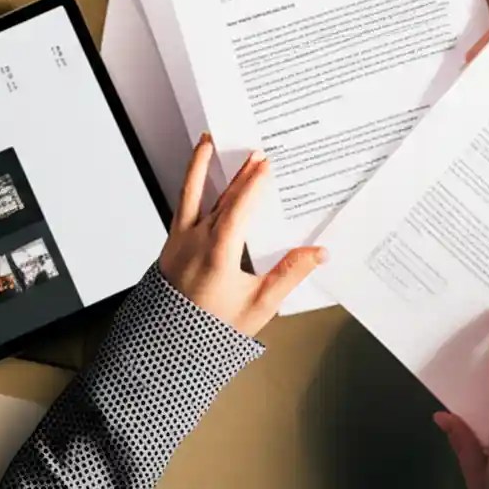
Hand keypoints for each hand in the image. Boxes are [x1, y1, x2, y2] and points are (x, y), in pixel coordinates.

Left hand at [159, 134, 324, 336]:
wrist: (173, 345)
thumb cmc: (215, 328)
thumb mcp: (259, 305)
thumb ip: (289, 275)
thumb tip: (318, 253)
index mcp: (217, 255)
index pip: (237, 209)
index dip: (252, 185)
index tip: (265, 165)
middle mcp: (194, 242)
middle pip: (219, 198)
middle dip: (239, 173)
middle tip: (255, 152)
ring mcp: (179, 241)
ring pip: (190, 195)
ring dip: (199, 166)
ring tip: (207, 142)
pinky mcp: (171, 244)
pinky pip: (181, 206)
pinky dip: (189, 186)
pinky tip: (196, 177)